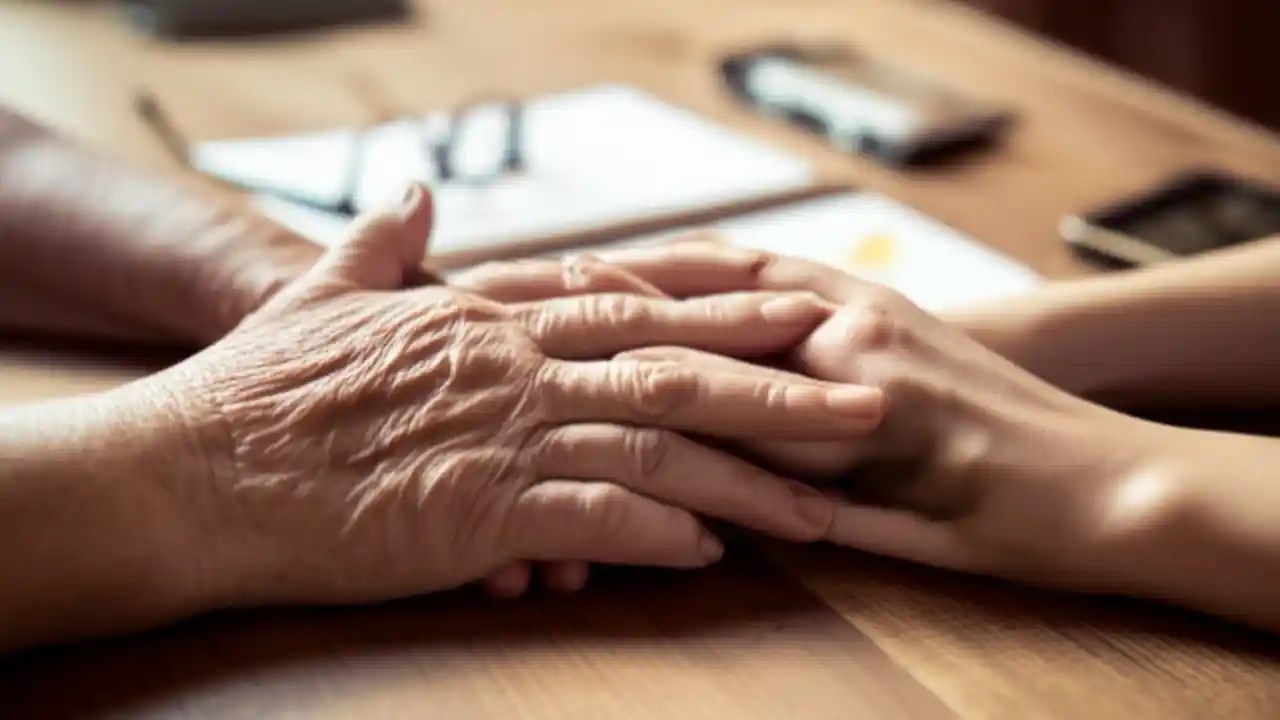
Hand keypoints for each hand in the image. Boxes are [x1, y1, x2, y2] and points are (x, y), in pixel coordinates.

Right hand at [158, 193, 884, 609]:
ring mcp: (499, 439)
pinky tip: (709, 553)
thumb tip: (417, 194)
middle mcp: (511, 370)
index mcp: (488, 321)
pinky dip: (656, 537)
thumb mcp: (318, 298)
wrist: (189, 473)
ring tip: (826, 507)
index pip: (634, 307)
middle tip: (870, 399)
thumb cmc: (252, 395)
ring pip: (657, 453)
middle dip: (782, 389)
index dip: (725, 311)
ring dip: (749, 482)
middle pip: (677, 375)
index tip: (800, 310)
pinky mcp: (475, 513)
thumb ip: (382, 244)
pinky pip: (592, 523)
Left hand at [454, 243, 1184, 592]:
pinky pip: (780, 410)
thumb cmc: (995, 448)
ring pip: (735, 339)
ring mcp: (866, 360)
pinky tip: (651, 399)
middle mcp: (850, 319)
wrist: (1098, 483)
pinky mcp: (888, 415)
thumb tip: (739, 418)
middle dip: (625, 289)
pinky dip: (713, 402)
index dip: (651, 272)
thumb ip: (818, 394)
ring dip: (647, 327)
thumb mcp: (898, 395)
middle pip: (713, 295)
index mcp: (850, 307)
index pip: (728, 278)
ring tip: (567, 317)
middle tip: (544, 281)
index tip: (577, 270)